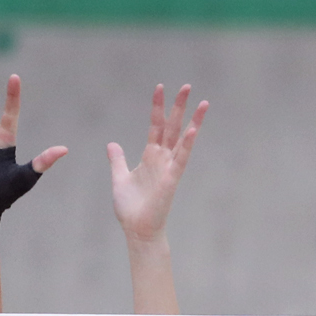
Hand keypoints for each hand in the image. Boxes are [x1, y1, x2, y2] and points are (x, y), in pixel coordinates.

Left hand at [107, 84, 206, 241]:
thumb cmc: (130, 207)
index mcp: (149, 156)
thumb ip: (118, 160)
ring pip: (183, 139)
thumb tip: (112, 144)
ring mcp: (169, 167)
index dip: (157, 107)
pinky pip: (182, 159)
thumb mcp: (119, 178)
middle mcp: (161, 158)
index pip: (156, 125)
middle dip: (179, 106)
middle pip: (172, 126)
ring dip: (193, 121)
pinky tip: (193, 130)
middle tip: (187, 86)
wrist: (137, 229)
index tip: (160, 88)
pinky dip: (188, 145)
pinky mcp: (172, 179)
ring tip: (203, 102)